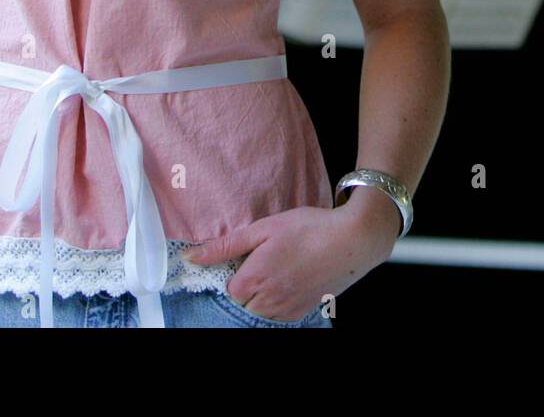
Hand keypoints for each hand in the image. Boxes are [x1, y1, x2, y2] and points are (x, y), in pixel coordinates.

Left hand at [183, 204, 395, 321]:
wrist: (352, 240)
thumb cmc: (309, 228)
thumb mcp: (264, 228)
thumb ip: (227, 245)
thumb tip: (191, 257)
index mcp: (253, 279)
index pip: (229, 287)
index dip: (238, 270)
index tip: (251, 256)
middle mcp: (267, 300)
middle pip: (243, 302)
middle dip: (249, 285)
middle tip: (267, 260)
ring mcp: (286, 309)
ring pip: (260, 311)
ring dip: (263, 295)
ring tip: (281, 268)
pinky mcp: (303, 312)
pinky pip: (280, 315)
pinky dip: (280, 302)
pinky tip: (292, 279)